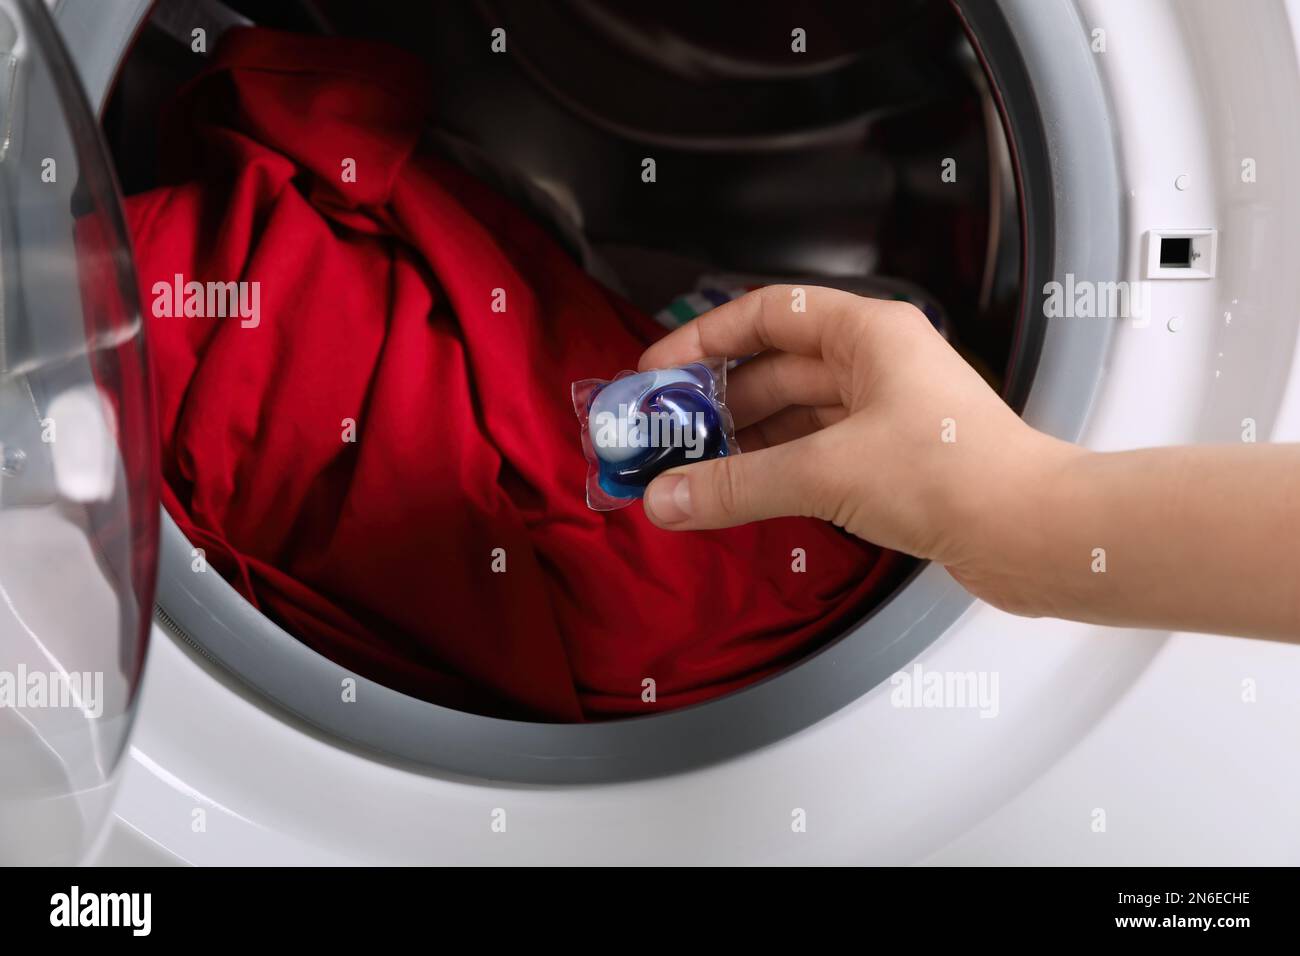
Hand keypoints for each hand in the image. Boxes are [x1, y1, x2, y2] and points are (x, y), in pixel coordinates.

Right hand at [638, 285, 1080, 613]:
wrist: (1033, 535)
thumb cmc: (957, 475)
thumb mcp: (825, 472)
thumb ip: (736, 484)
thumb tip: (667, 497)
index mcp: (868, 333)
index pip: (766, 313)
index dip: (705, 337)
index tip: (659, 372)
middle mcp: (877, 364)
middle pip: (774, 366)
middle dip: (716, 400)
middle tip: (664, 434)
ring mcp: (886, 413)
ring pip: (794, 413)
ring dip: (743, 440)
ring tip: (691, 468)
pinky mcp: (892, 461)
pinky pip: (815, 452)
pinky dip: (775, 468)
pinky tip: (740, 492)